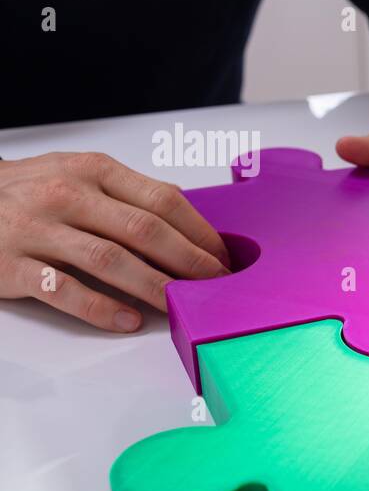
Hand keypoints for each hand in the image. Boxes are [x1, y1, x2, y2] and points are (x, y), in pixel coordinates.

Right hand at [0, 152, 230, 331]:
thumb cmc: (29, 191)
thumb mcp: (77, 174)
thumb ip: (128, 192)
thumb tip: (185, 210)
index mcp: (92, 171)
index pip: (162, 200)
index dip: (200, 232)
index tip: (225, 257)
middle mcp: (67, 195)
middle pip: (144, 230)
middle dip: (189, 262)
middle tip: (216, 286)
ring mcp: (37, 229)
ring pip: (109, 260)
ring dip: (154, 287)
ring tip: (182, 305)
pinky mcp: (10, 265)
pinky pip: (62, 289)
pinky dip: (99, 307)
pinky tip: (127, 320)